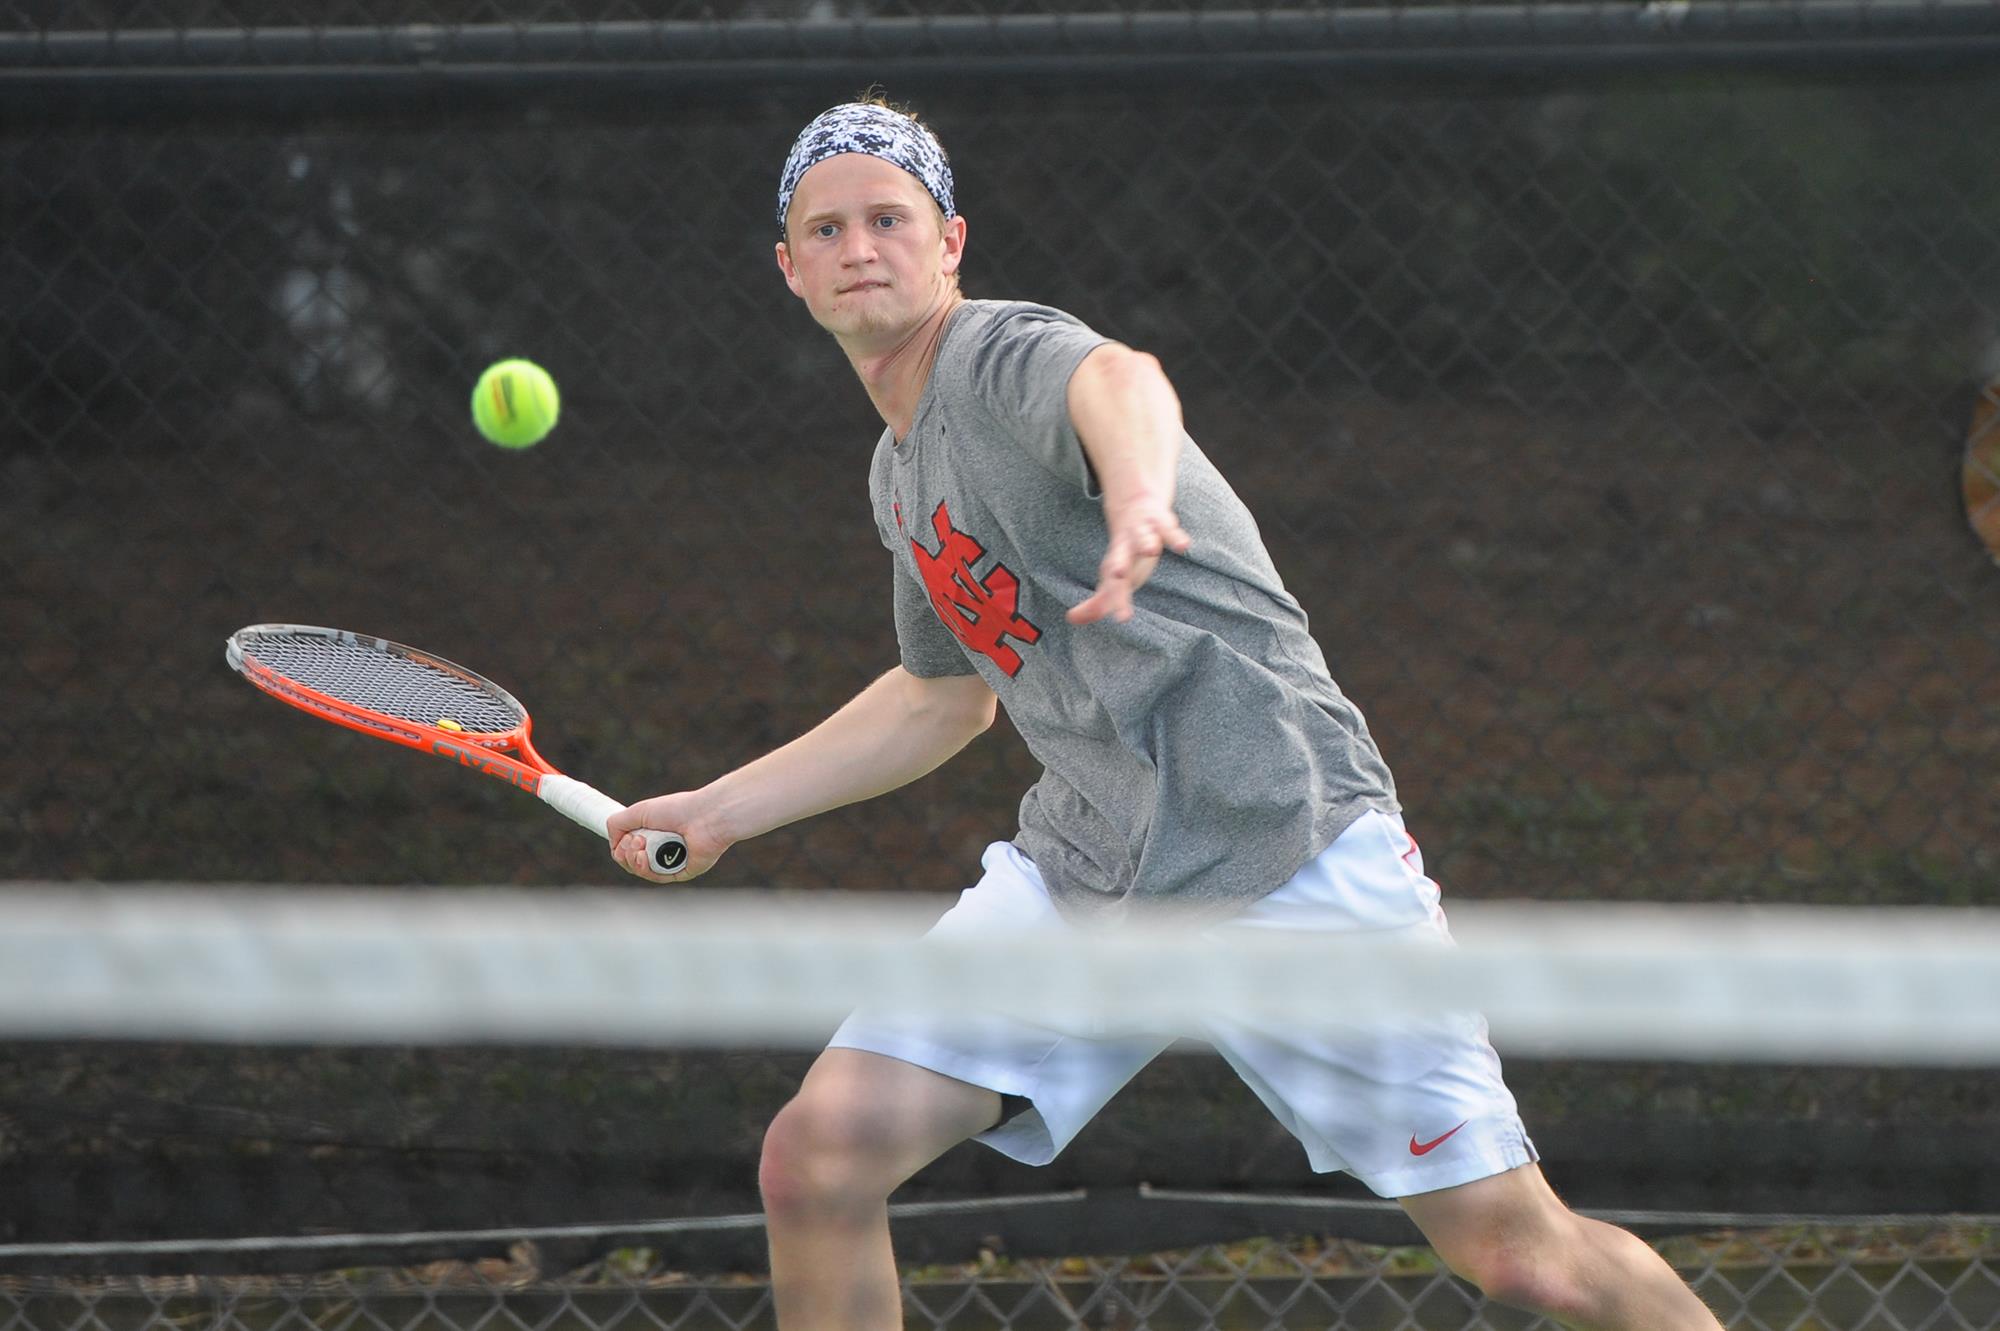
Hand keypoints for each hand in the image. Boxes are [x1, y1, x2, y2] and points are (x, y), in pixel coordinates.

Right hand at [606, 791, 726, 884]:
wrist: (705, 816)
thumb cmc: (677, 809)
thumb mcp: (639, 811)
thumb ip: (617, 824)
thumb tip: (612, 843)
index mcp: (653, 833)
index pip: (628, 849)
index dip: (621, 847)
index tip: (625, 837)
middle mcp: (662, 848)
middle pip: (631, 862)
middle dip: (626, 853)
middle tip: (637, 839)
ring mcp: (672, 861)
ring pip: (642, 871)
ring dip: (634, 860)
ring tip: (640, 846)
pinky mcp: (682, 872)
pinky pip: (658, 877)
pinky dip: (647, 868)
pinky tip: (644, 856)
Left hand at [1067, 495, 1191, 624]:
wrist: (1134, 506)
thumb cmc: (1127, 551)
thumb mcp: (1113, 577)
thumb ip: (1098, 601)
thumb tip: (1071, 619)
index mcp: (1115, 565)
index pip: (1113, 587)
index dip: (1117, 602)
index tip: (1123, 619)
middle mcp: (1125, 548)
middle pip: (1120, 559)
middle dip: (1120, 566)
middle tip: (1117, 574)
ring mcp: (1142, 533)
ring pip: (1143, 537)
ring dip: (1145, 542)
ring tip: (1151, 550)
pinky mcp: (1160, 521)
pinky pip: (1168, 528)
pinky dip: (1175, 536)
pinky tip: (1183, 546)